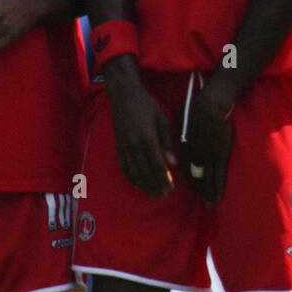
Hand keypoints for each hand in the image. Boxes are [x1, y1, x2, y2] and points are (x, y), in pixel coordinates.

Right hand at [106, 69, 175, 197]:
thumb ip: (167, 142)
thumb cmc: (147, 105)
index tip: (171, 188)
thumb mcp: (162, 119)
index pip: (157, 165)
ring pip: (134, 172)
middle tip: (163, 196)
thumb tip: (173, 163)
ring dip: (144, 185)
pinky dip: (131, 178)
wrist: (123, 96)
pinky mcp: (118, 146)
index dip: (164, 179)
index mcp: (148, 138)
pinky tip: (137, 184)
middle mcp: (134, 146)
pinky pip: (124, 167)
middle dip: (155, 186)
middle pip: (145, 172)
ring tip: (153, 194)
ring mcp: (124, 147)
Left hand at [183, 83, 235, 206]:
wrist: (210, 106)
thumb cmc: (196, 106)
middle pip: (196, 177)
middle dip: (199, 190)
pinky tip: (218, 197)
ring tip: (210, 204)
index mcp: (184, 147)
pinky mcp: (221, 154)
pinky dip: (218, 187)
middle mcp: (194, 155)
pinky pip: (219, 175)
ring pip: (207, 179)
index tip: (192, 187)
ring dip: (208, 193)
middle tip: (201, 203)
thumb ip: (178, 125)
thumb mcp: (180, 117)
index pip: (186, 167)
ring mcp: (208, 156)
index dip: (189, 179)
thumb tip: (175, 124)